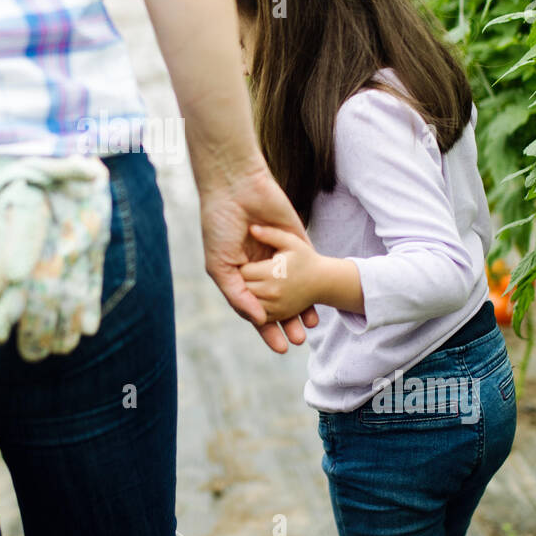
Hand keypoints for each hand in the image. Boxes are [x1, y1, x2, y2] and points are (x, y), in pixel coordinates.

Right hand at [197, 164, 318, 352]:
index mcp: (239, 274)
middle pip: (277, 303)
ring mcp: (279, 255)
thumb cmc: (219, 225)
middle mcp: (260, 268)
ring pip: (294, 289)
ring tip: (307, 329)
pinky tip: (316, 303)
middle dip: (286, 323)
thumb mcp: (221, 265)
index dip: (266, 328)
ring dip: (300, 309)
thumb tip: (258, 321)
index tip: (279, 348)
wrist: (235, 188)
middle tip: (296, 341)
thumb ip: (238, 295)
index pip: (256, 308)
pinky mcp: (295, 241)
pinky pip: (306, 267)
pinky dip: (311, 286)